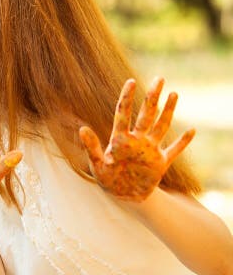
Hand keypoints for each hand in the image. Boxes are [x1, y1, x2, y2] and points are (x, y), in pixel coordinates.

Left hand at [79, 77, 194, 201]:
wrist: (122, 196)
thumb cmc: (106, 179)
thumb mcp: (97, 165)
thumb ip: (92, 147)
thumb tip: (82, 129)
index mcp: (120, 140)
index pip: (123, 113)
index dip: (127, 98)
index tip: (131, 81)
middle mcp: (137, 141)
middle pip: (146, 114)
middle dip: (153, 97)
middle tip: (159, 78)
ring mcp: (150, 150)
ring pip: (161, 126)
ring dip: (168, 111)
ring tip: (174, 93)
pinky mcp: (161, 163)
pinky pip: (175, 150)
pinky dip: (184, 142)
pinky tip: (192, 130)